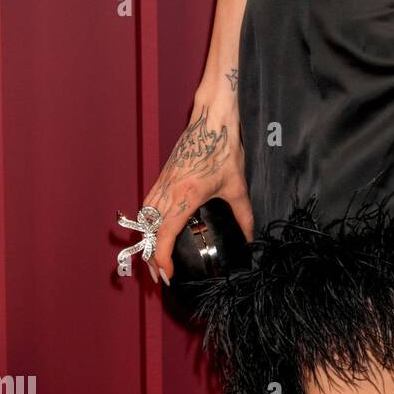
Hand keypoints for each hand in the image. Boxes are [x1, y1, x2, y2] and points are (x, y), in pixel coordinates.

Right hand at [135, 98, 253, 284]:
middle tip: (158, 275)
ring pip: (144, 218)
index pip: (165, 235)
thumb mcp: (236, 185)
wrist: (212, 118)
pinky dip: (147, 222)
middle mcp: (168, 190)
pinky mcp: (163, 175)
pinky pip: (147, 204)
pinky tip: (155, 229)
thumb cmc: (223, 147)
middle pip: (148, 231)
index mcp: (185, 196)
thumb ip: (243, 214)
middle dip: (150, 256)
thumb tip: (249, 237)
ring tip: (153, 258)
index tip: (167, 274)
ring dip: (146, 240)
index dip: (162, 259)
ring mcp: (162, 181)